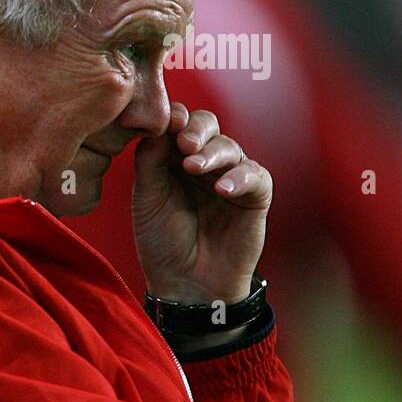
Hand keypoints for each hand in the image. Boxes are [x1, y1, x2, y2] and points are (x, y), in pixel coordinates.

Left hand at [132, 103, 270, 309]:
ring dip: (213, 153)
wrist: (185, 282)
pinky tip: (222, 189)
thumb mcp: (147, 197)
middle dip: (196, 129)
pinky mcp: (254, 196)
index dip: (173, 118)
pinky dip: (239, 178)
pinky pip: (254, 176)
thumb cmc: (162, 240)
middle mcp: (203, 161)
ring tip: (195, 167)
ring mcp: (230, 176)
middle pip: (207, 125)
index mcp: (173, 157)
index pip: (178, 123)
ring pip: (229, 147)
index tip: (163, 123)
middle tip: (184, 143)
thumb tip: (158, 124)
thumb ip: (151, 160)